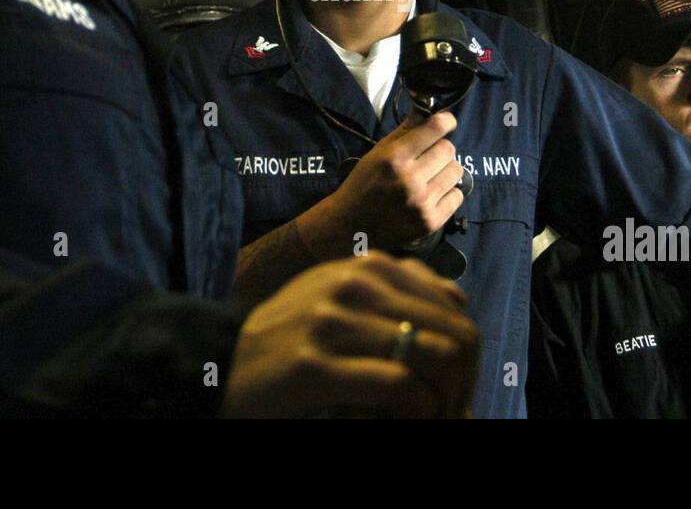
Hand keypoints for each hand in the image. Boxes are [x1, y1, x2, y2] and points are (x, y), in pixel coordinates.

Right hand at [222, 252, 478, 417]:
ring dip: (443, 401)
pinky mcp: (315, 365)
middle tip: (451, 412)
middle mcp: (355, 284)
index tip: (457, 388)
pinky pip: (399, 387)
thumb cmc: (291, 337)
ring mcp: (333, 321)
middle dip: (462, 381)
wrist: (222, 361)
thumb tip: (458, 301)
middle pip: (452, 331)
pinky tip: (407, 424)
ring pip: (434, 356)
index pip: (452, 304)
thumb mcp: (342, 297)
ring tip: (431, 420)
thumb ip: (395, 293)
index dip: (468, 352)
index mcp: (368, 266)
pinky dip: (417, 413)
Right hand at [303, 110, 464, 254]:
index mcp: (395, 157)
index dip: (446, 121)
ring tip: (430, 177)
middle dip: (440, 149)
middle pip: (449, 149)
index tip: (446, 123)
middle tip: (428, 158)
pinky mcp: (430, 222)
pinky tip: (432, 195)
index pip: (436, 128)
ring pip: (456, 171)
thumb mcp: (378, 152)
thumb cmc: (364, 184)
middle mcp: (410, 179)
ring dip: (446, 171)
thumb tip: (428, 109)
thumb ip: (405, 130)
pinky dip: (448, 193)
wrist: (352, 226)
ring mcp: (422, 202)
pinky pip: (458, 196)